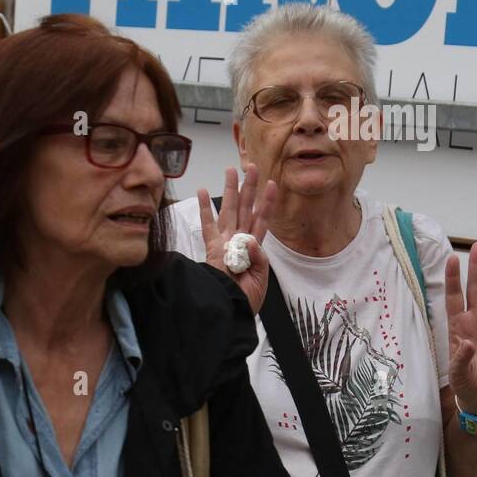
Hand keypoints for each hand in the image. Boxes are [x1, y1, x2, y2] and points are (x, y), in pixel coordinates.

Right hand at [198, 165, 277, 315]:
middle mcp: (239, 240)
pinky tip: (203, 191)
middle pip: (246, 208)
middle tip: (252, 167)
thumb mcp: (261, 278)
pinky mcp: (212, 248)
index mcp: (254, 248)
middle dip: (249, 187)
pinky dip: (205, 208)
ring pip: (229, 210)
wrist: (229, 309)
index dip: (268, 202)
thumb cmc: (246, 298)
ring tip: (230, 170)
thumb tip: (251, 240)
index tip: (272, 184)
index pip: (263, 219)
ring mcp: (225, 242)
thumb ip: (259, 257)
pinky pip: (207, 225)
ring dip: (230, 190)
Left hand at [445, 242, 476, 415]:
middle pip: (474, 288)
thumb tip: (465, 343)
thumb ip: (461, 358)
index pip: (454, 297)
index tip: (452, 258)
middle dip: (475, 267)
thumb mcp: (459, 374)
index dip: (453, 278)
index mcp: (458, 326)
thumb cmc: (467, 385)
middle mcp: (473, 320)